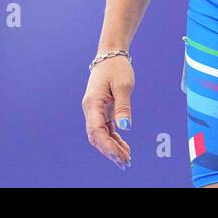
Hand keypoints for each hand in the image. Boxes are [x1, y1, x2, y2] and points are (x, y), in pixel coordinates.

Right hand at [81, 53, 133, 169]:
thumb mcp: (123, 85)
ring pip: (101, 135)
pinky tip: (124, 147)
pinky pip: (106, 129)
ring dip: (112, 148)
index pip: (96, 130)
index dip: (107, 146)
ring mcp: (95, 111)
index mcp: (93, 103)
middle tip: (125, 162)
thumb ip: (123, 107)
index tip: (120, 155)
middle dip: (110, 151)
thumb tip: (126, 128)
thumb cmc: (116, 68)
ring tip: (126, 159)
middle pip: (97, 137)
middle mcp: (91, 109)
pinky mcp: (102, 110)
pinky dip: (114, 139)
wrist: (110, 55)